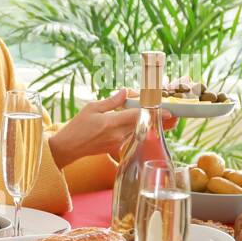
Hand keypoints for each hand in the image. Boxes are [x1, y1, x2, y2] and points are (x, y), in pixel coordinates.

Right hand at [47, 89, 177, 168]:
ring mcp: (117, 143)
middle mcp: (117, 135)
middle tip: (174, 114)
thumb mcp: (91, 108)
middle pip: (143, 125)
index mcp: (111, 123)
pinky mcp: (116, 148)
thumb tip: (125, 92)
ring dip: (151, 125)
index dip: (154, 112)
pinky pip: (132, 137)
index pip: (137, 116)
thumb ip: (111, 101)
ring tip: (164, 119)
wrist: (67, 148)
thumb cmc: (76, 127)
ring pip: (139, 131)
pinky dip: (140, 130)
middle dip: (159, 120)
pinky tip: (145, 126)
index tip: (169, 111)